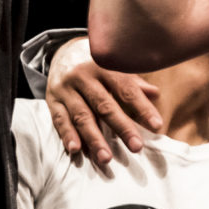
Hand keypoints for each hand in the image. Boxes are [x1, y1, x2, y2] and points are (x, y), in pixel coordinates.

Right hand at [45, 36, 163, 168]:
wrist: (62, 51)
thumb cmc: (97, 64)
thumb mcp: (115, 66)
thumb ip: (134, 82)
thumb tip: (155, 95)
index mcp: (105, 66)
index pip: (127, 89)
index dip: (142, 108)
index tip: (157, 125)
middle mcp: (84, 76)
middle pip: (105, 105)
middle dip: (122, 127)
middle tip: (136, 147)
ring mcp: (66, 89)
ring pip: (82, 116)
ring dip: (94, 138)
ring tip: (106, 158)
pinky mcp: (52, 100)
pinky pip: (60, 119)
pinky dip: (67, 135)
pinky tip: (76, 150)